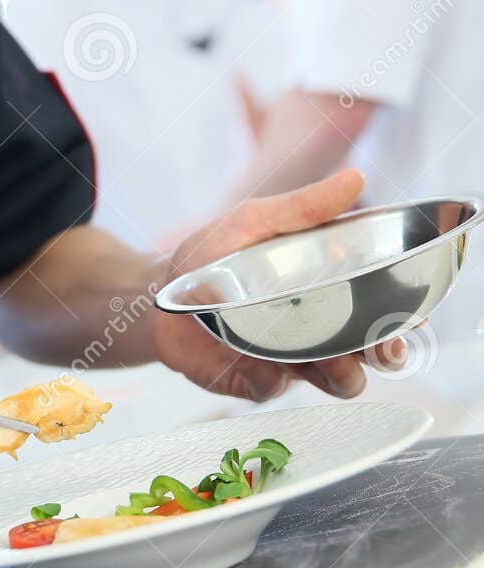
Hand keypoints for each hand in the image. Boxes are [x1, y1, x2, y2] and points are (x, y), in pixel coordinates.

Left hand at [154, 169, 397, 402]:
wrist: (153, 291)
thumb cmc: (210, 253)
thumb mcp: (254, 220)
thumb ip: (303, 207)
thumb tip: (355, 179)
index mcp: (326, 291)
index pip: (378, 309)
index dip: (401, 317)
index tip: (413, 317)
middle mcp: (316, 330)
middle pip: (366, 353)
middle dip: (383, 354)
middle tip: (381, 348)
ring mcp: (287, 360)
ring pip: (333, 381)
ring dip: (340, 374)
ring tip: (332, 361)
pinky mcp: (252, 381)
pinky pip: (272, 388)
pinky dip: (267, 374)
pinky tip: (251, 356)